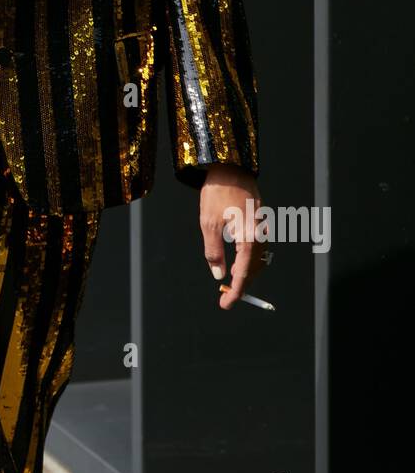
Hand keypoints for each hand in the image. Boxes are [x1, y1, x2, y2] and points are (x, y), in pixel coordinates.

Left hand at [199, 165, 264, 310]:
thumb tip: (219, 276)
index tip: (226, 304)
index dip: (236, 291)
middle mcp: (260, 234)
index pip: (244, 272)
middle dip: (242, 285)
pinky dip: (250, 261)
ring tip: (232, 284)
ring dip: (247, 273)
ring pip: (259, 259)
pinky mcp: (261, 222)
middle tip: (227, 297)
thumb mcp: (209, 224)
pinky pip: (260, 248)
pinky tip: (239, 263)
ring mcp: (263, 228)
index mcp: (249, 236)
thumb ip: (214, 252)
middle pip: (255, 269)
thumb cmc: (217, 193)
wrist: (230, 167)